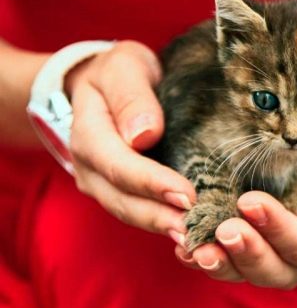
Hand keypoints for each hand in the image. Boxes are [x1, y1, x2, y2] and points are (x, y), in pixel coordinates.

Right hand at [67, 40, 195, 235]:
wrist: (104, 84)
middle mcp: (90, 166)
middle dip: (160, 217)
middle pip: (123, 199)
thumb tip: (143, 134)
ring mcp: (102, 184)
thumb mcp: (125, 66)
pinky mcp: (121, 192)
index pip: (119, 165)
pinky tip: (192, 237)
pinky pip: (140, 214)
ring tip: (197, 241)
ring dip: (163, 228)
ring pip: (131, 213)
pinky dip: (164, 226)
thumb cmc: (120, 72)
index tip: (187, 196)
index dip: (152, 183)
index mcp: (89, 132)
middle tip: (197, 231)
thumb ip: (131, 95)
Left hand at [174, 137, 296, 287]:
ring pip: (245, 274)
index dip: (279, 229)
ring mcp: (267, 262)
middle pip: (275, 269)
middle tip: (226, 228)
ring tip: (198, 247)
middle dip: (249, 249)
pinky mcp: (239, 256)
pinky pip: (221, 266)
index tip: (250, 201)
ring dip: (222, 262)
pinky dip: (201, 259)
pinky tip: (184, 247)